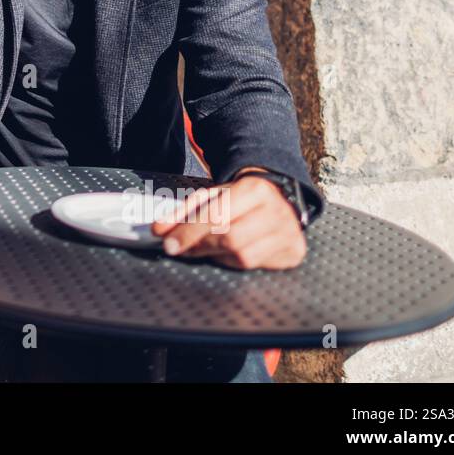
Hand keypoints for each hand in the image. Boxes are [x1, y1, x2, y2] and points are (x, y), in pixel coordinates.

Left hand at [150, 167, 307, 269]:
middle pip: (230, 238)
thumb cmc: (239, 200)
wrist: (277, 200)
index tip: (168, 243)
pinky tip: (227, 253)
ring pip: (242, 256)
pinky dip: (233, 263)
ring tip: (206, 248)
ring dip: (216, 256)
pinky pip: (255, 266)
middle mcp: (275, 210)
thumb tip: (159, 230)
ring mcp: (288, 233)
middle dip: (200, 245)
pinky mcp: (294, 252)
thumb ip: (183, 213)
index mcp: (254, 189)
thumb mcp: (211, 198)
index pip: (216, 215)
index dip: (189, 232)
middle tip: (181, 248)